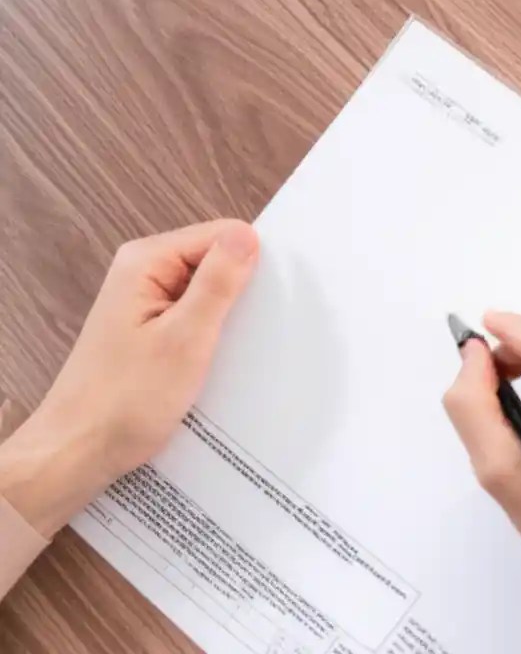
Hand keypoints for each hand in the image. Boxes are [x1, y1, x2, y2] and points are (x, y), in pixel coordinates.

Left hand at [0, 220, 258, 536]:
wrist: (80, 451)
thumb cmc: (124, 401)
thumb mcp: (185, 338)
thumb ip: (217, 283)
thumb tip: (246, 236)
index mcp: (146, 263)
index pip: (221, 235)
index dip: (252, 262)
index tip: (276, 295)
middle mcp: (142, 274)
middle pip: (215, 260)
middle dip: (244, 290)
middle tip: (263, 328)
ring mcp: (145, 303)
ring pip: (208, 292)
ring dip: (231, 317)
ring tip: (245, 348)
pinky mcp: (151, 330)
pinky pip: (196, 318)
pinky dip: (216, 336)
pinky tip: (225, 360)